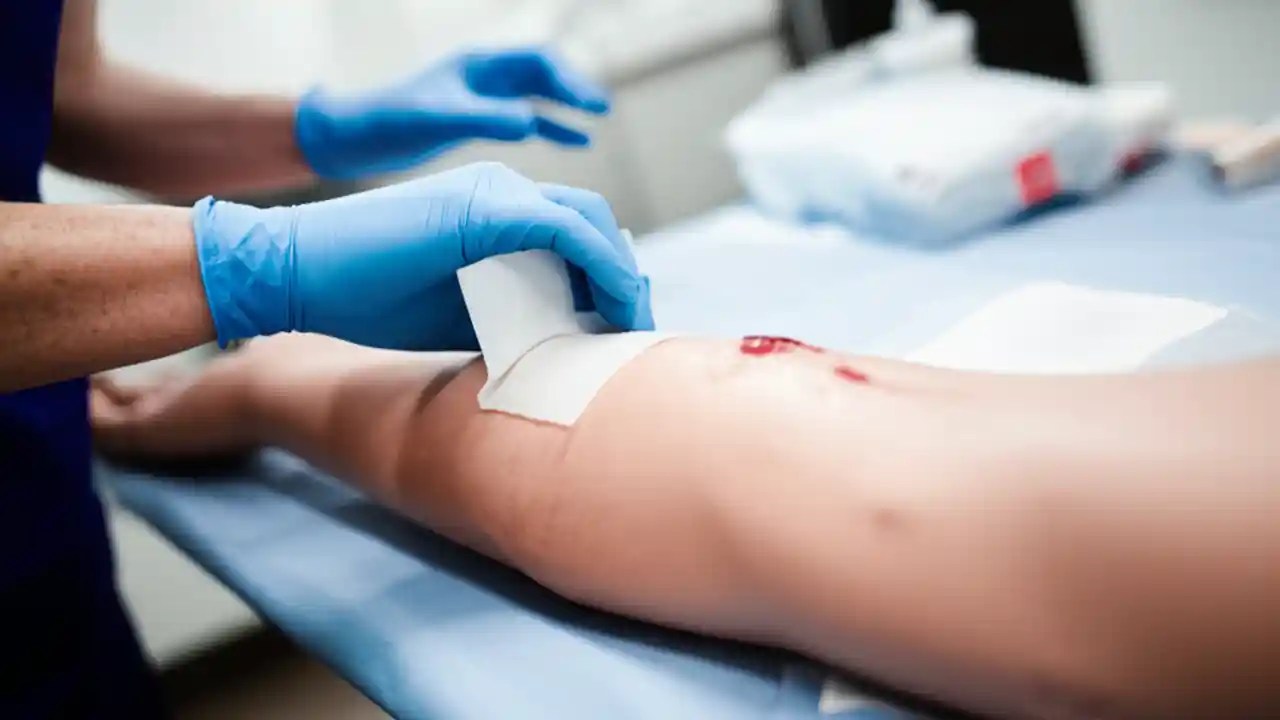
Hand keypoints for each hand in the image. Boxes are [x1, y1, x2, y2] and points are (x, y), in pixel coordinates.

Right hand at [193, 162, 651, 349]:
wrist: (296, 272)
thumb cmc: (368, 297)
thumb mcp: (460, 310)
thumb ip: (513, 311)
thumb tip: (568, 343)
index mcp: (494, 210)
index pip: (573, 233)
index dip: (608, 276)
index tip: (624, 326)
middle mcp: (501, 189)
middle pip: (590, 222)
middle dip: (624, 275)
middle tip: (638, 328)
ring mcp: (493, 191)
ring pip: (587, 222)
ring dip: (620, 274)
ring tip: (633, 325)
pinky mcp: (484, 206)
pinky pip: (566, 231)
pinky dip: (601, 267)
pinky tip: (615, 306)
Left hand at [296, 48, 610, 178]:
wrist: (353, 138)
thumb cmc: (388, 123)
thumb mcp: (438, 120)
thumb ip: (485, 118)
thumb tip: (531, 122)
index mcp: (477, 66)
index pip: (535, 61)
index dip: (567, 79)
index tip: (590, 105)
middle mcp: (484, 76)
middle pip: (542, 72)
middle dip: (573, 86)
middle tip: (601, 109)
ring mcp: (483, 97)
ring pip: (537, 94)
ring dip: (566, 104)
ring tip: (598, 118)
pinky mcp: (479, 120)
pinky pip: (527, 118)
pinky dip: (553, 128)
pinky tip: (578, 142)